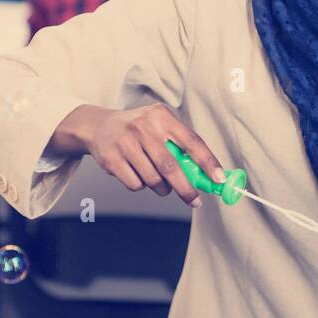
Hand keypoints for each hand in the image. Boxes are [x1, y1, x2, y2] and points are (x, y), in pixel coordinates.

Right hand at [51, 103, 224, 206]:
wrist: (98, 126)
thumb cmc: (137, 129)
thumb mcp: (158, 125)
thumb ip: (179, 145)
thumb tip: (204, 175)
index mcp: (161, 116)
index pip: (191, 141)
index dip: (207, 162)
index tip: (219, 179)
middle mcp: (143, 127)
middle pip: (171, 167)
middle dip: (186, 189)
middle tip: (194, 200)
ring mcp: (125, 143)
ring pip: (153, 179)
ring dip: (161, 188)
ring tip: (159, 181)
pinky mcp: (112, 159)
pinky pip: (136, 185)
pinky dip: (141, 186)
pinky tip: (137, 173)